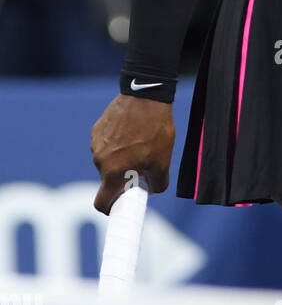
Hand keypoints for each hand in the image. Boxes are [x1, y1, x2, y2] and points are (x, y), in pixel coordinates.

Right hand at [91, 94, 174, 214]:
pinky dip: (116, 143)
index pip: (101, 203)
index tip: (119, 205)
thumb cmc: (155, 130)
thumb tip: (152, 190)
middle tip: (139, 166)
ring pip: (107, 160)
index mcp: (113, 172)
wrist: (146, 96)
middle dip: (122, 177)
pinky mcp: (97, 128)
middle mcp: (99, 160)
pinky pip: (105, 144)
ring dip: (119, 158)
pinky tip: (130, 131)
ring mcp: (96, 143)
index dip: (109, 208)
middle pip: (108, 179)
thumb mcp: (163, 161)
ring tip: (137, 144)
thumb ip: (157, 183)